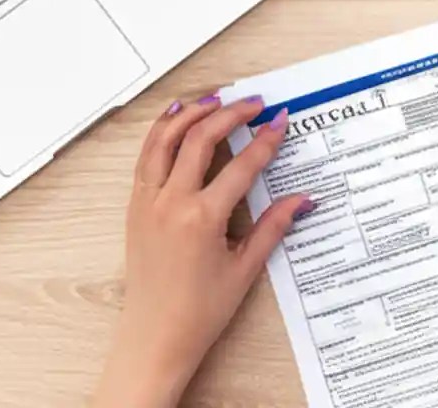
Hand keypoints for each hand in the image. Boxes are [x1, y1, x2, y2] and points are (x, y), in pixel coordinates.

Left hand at [94, 95, 310, 407]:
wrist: (154, 337)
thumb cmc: (198, 311)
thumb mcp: (245, 269)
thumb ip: (273, 226)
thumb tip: (302, 199)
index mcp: (202, 218)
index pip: (241, 165)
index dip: (265, 139)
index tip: (280, 121)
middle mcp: (170, 203)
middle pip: (201, 139)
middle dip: (231, 114)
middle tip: (254, 103)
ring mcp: (147, 201)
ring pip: (165, 138)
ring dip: (190, 113)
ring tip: (215, 99)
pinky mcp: (135, 206)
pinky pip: (146, 156)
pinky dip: (160, 131)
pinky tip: (175, 118)